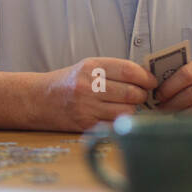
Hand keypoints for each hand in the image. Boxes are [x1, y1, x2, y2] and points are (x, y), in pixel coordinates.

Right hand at [40, 57, 155, 131]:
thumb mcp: (87, 67)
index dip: (146, 77)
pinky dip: (122, 122)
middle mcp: (89, 85)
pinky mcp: (86, 124)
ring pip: (126, 111)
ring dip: (132, 110)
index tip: (151, 82)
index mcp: (91, 67)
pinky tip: (118, 117)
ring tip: (127, 106)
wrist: (39, 99)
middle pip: (131, 92)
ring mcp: (87, 106)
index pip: (129, 70)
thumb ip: (113, 70)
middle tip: (140, 95)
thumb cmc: (68, 83)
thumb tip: (145, 78)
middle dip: (141, 95)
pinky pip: (115, 125)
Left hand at [155, 55, 191, 112]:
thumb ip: (191, 75)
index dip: (169, 86)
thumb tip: (163, 88)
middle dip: (172, 103)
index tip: (158, 94)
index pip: (186, 74)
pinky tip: (187, 121)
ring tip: (170, 116)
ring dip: (181, 114)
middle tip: (160, 109)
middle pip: (191, 93)